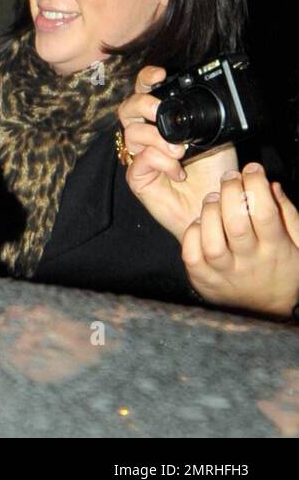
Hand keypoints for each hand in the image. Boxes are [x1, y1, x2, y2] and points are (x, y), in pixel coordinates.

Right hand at [122, 65, 237, 238]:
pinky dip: (160, 163)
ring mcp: (139, 155)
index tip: (160, 75)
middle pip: (127, 108)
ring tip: (179, 152)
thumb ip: (203, 120)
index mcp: (163, 121)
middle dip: (142, 105)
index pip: (145, 92)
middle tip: (160, 112)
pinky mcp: (136, 177)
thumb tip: (202, 101)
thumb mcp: (216, 137)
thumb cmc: (216, 174)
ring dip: (157, 139)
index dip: (146, 79)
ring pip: (132, 134)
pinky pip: (139, 160)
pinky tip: (177, 172)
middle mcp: (147, 135)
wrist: (216, 205)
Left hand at [181, 163, 298, 318]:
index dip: (256, 185)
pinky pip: (192, 255)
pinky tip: (200, 224)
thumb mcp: (297, 240)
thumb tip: (269, 184)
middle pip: (235, 224)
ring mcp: (225, 273)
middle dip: (230, 193)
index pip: (264, 213)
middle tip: (229, 177)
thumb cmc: (284, 268)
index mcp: (276, 249)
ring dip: (209, 213)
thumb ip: (286, 212)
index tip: (253, 169)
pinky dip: (191, 234)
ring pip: (211, 241)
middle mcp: (249, 262)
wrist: (271, 310)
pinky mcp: (204, 280)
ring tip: (212, 199)